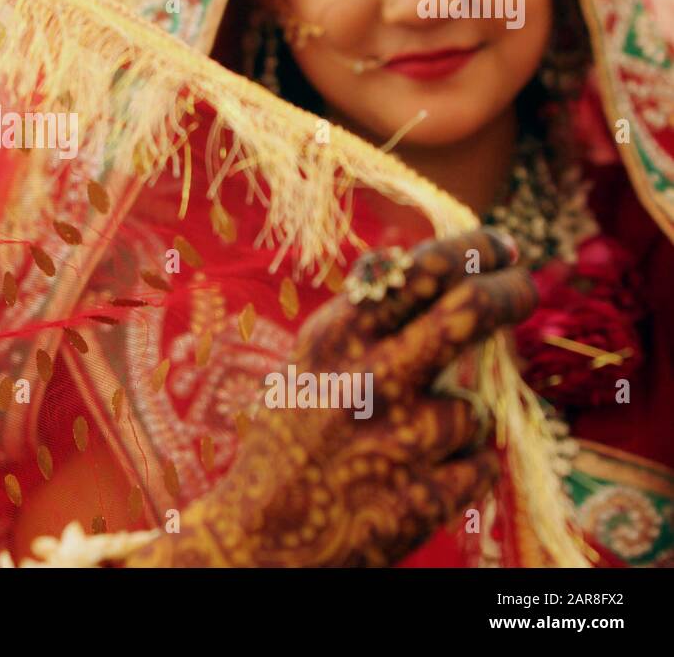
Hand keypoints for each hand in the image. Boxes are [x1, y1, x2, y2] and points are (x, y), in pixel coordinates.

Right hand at [127, 227, 536, 566]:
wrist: (258, 540)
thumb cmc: (288, 444)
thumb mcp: (307, 368)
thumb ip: (363, 324)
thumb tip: (430, 269)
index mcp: (331, 342)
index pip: (417, 272)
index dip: (473, 250)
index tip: (502, 245)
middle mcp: (367, 381)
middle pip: (467, 313)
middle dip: (509, 292)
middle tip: (527, 284)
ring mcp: (399, 442)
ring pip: (474, 411)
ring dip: (453, 426)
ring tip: (403, 448)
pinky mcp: (425, 499)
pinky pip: (478, 466)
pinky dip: (458, 472)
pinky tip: (412, 482)